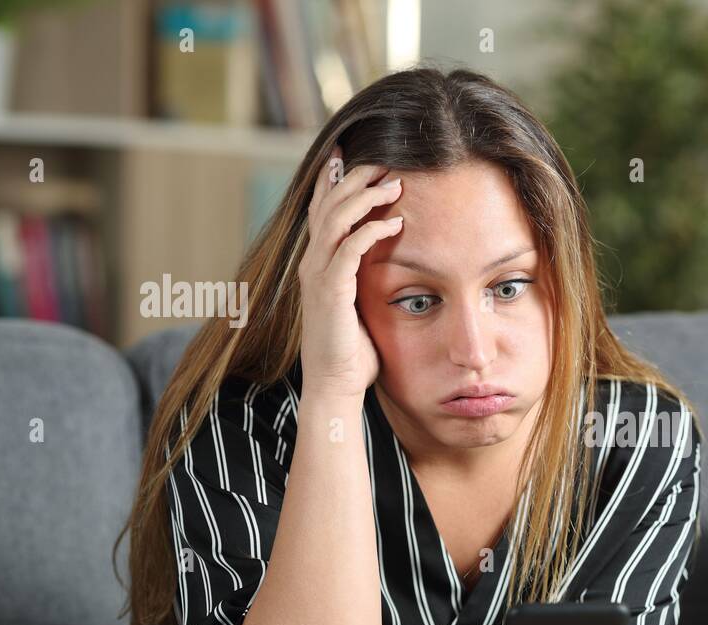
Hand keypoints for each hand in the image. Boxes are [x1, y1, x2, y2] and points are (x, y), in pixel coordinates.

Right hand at [298, 143, 400, 398]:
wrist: (334, 386)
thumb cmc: (352, 351)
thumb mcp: (359, 305)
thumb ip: (364, 280)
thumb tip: (389, 263)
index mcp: (317, 264)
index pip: (322, 210)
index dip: (332, 180)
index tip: (349, 154)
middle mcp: (312, 264)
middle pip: (329, 205)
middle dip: (355, 177)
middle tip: (384, 159)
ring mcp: (317, 277)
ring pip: (337, 220)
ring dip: (366, 197)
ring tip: (395, 184)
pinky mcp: (331, 292)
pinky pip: (350, 250)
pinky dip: (372, 231)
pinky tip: (395, 223)